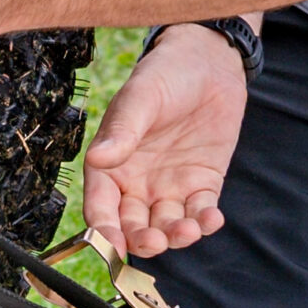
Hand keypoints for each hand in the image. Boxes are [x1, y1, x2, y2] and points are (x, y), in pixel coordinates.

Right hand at [82, 25, 248, 257]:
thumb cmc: (164, 74)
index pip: (100, 206)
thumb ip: (122, 132)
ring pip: (167, 225)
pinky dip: (205, 222)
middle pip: (132, 225)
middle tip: (155, 241)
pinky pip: (200, 212)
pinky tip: (212, 219)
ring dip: (175, 236)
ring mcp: (170, 186)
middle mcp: (137, 182)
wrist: (209, 63)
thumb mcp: (140, 99)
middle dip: (142, 240)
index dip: (103, 229)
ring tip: (187, 230)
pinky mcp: (202, 184)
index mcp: (111, 164)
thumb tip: (96, 159)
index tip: (112, 244)